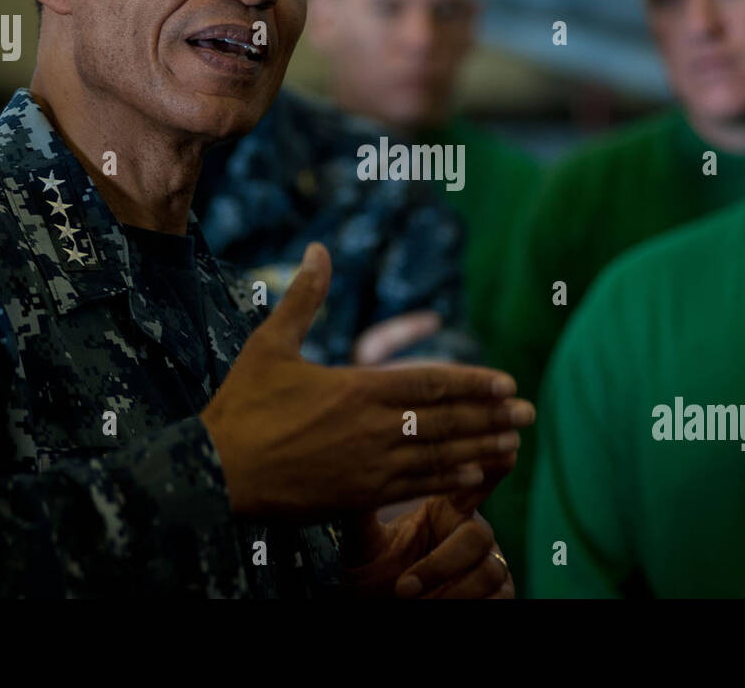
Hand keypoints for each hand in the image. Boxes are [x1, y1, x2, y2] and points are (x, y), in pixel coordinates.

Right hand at [201, 243, 534, 516]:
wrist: (215, 472)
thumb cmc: (242, 406)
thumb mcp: (271, 344)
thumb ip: (304, 298)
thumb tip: (319, 249)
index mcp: (355, 387)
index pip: (430, 382)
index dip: (472, 382)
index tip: (505, 382)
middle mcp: (371, 426)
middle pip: (445, 419)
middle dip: (490, 414)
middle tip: (529, 413)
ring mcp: (368, 464)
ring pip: (439, 454)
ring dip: (481, 446)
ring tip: (514, 442)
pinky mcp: (357, 495)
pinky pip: (416, 487)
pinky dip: (450, 479)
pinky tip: (477, 474)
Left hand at [341, 480, 514, 598]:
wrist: (377, 608)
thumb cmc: (374, 575)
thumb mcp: (366, 544)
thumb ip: (363, 514)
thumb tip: (349, 476)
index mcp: (448, 510)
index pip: (474, 482)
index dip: (492, 467)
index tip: (506, 452)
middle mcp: (472, 532)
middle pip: (477, 536)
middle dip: (440, 565)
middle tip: (402, 588)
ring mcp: (489, 563)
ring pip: (488, 571)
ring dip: (448, 591)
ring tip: (411, 601)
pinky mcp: (500, 593)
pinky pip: (499, 596)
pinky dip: (468, 604)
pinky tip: (441, 608)